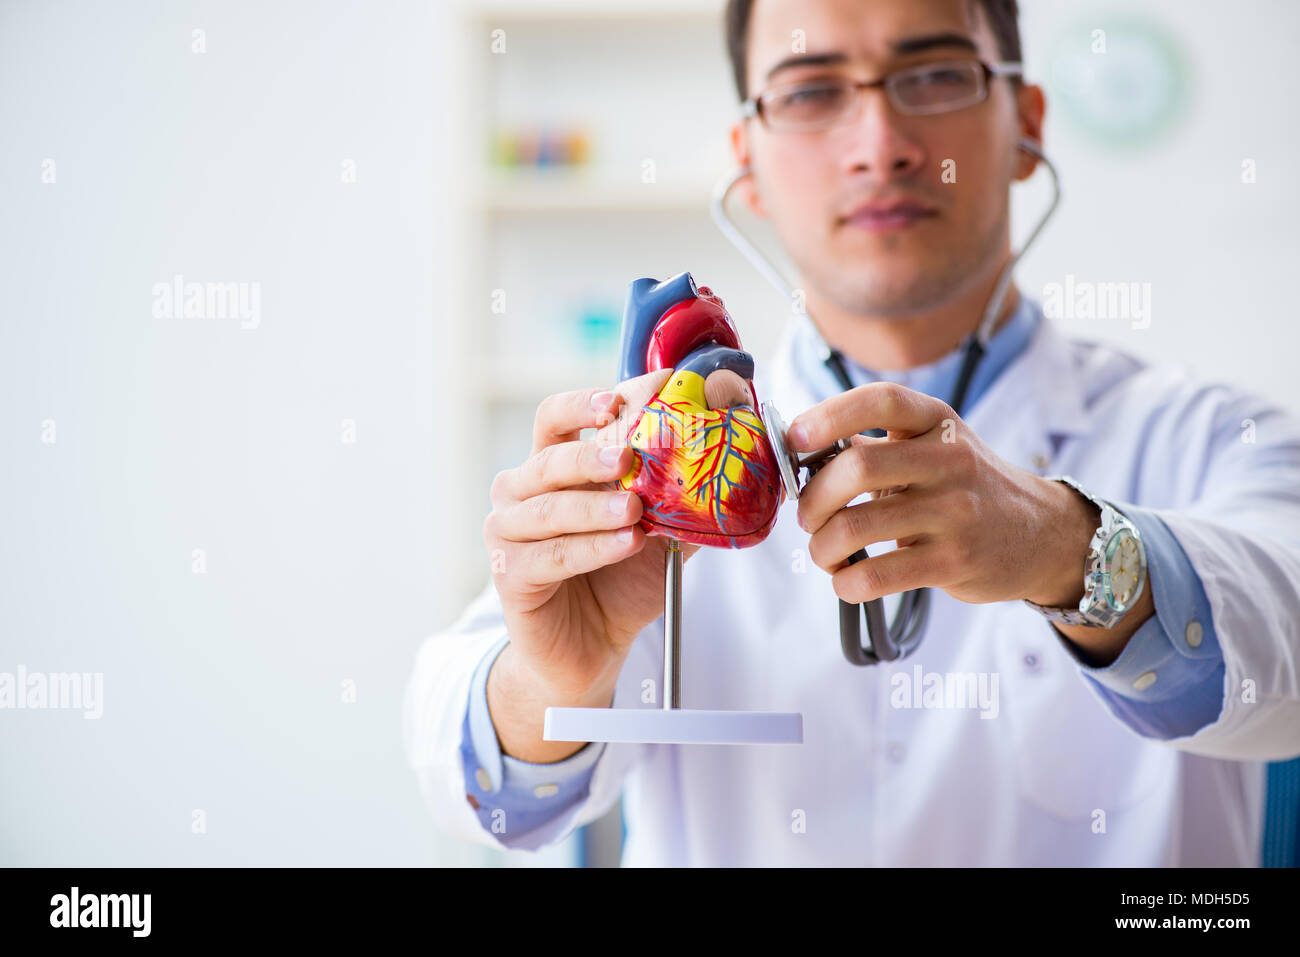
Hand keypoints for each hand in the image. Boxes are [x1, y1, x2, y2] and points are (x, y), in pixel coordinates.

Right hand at [482, 369, 702, 705]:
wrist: (591, 646)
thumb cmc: (619, 577)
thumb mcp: (658, 526)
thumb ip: (678, 491)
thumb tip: (727, 450)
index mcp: (553, 463)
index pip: (563, 416)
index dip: (594, 400)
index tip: (638, 393)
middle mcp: (522, 488)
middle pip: (551, 455)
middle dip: (594, 450)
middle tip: (631, 453)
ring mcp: (509, 530)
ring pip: (549, 506)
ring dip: (595, 505)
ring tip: (634, 509)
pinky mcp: (510, 574)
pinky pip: (552, 555)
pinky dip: (591, 548)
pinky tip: (624, 543)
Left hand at [786, 381, 1099, 607]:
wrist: (1042, 534)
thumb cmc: (966, 487)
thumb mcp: (933, 448)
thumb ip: (875, 446)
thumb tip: (798, 454)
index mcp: (936, 422)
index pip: (881, 400)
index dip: (829, 415)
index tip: (794, 439)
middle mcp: (949, 461)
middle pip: (857, 467)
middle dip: (813, 497)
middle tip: (806, 517)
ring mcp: (955, 512)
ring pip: (856, 527)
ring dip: (821, 546)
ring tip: (823, 552)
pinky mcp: (954, 562)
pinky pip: (876, 575)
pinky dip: (845, 582)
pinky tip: (846, 579)